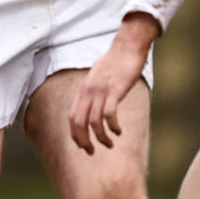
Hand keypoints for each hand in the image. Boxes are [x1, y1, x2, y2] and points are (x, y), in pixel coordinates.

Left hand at [68, 15, 159, 153]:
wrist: (127, 47)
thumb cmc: (115, 62)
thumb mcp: (97, 77)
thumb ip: (93, 91)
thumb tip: (92, 103)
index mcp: (83, 90)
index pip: (72, 117)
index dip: (75, 134)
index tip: (82, 145)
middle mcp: (88, 92)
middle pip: (79, 123)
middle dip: (83, 141)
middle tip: (91, 152)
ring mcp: (101, 91)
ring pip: (94, 122)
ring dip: (101, 138)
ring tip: (110, 144)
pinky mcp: (115, 90)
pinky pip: (109, 115)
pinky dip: (113, 127)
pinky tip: (119, 132)